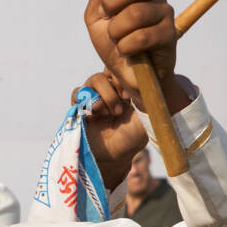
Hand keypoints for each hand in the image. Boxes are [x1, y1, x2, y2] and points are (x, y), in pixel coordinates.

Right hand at [78, 72, 145, 188]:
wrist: (112, 157)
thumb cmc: (132, 137)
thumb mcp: (146, 117)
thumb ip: (146, 98)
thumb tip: (150, 80)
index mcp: (127, 89)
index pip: (123, 68)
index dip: (126, 75)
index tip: (131, 92)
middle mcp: (111, 90)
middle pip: (108, 69)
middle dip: (115, 83)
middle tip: (123, 99)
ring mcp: (95, 97)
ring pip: (94, 79)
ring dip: (104, 93)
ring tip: (110, 111)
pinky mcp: (80, 107)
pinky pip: (77, 93)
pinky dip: (84, 99)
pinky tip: (95, 113)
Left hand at [83, 0, 186, 114]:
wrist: (128, 78)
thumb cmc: (114, 45)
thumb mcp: (97, 19)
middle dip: (113, 2)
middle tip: (106, 17)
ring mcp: (165, 13)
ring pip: (136, 13)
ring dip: (117, 31)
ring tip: (117, 41)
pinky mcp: (170, 34)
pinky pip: (142, 36)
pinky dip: (126, 46)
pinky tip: (127, 52)